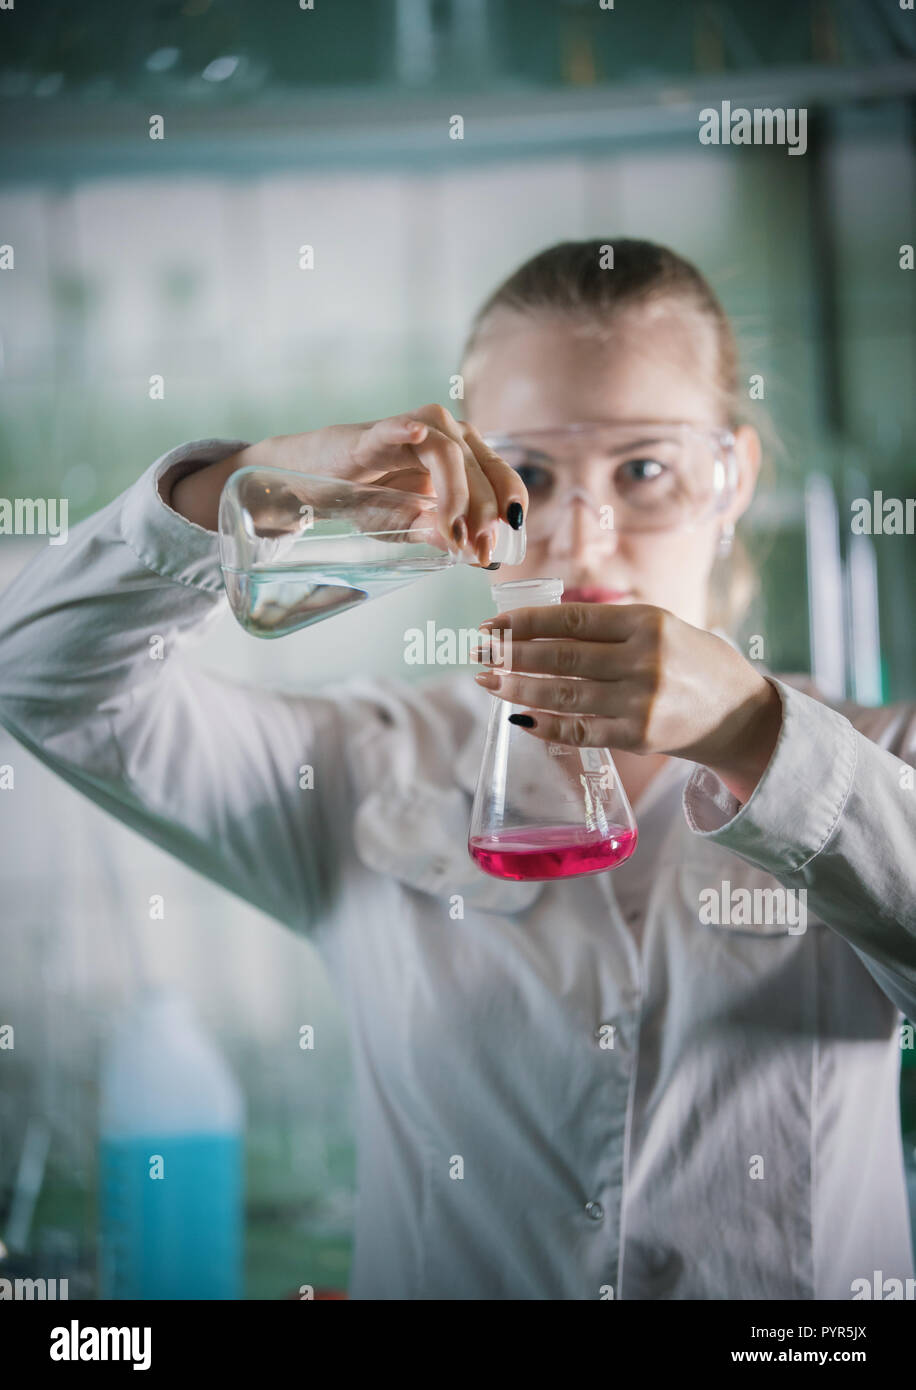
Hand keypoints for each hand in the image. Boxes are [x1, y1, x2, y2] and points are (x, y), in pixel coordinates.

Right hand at [237, 405, 527, 567]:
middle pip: (480, 467)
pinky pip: (394, 428)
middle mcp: (445, 434)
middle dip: (483, 512)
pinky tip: (415, 432)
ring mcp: (411, 429)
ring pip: (449, 452)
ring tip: (455, 529)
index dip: (508, 507)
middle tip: (478, 549)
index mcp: (463, 455)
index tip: (505, 544)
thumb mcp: (410, 525)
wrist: (318, 482)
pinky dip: (404, 429)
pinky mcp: (374, 435)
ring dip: (457, 492)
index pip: (500, 476)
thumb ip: (442, 535)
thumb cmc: (370, 497)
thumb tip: (476, 555)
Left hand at [475, 603, 783, 803]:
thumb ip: (608, 629)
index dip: (524, 622)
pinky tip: (519, 716)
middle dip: (510, 655)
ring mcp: (640, 701)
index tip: (491, 623)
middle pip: (560, 656)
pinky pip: (578, 731)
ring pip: (563, 695)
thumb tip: (537, 630)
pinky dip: (544, 725)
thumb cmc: (692, 663)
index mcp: (646, 622)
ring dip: (517, 689)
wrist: (740, 713)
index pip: (570, 618)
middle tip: (477, 653)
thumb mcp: (661, 628)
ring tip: (488, 682)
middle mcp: (643, 659)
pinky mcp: (638, 737)